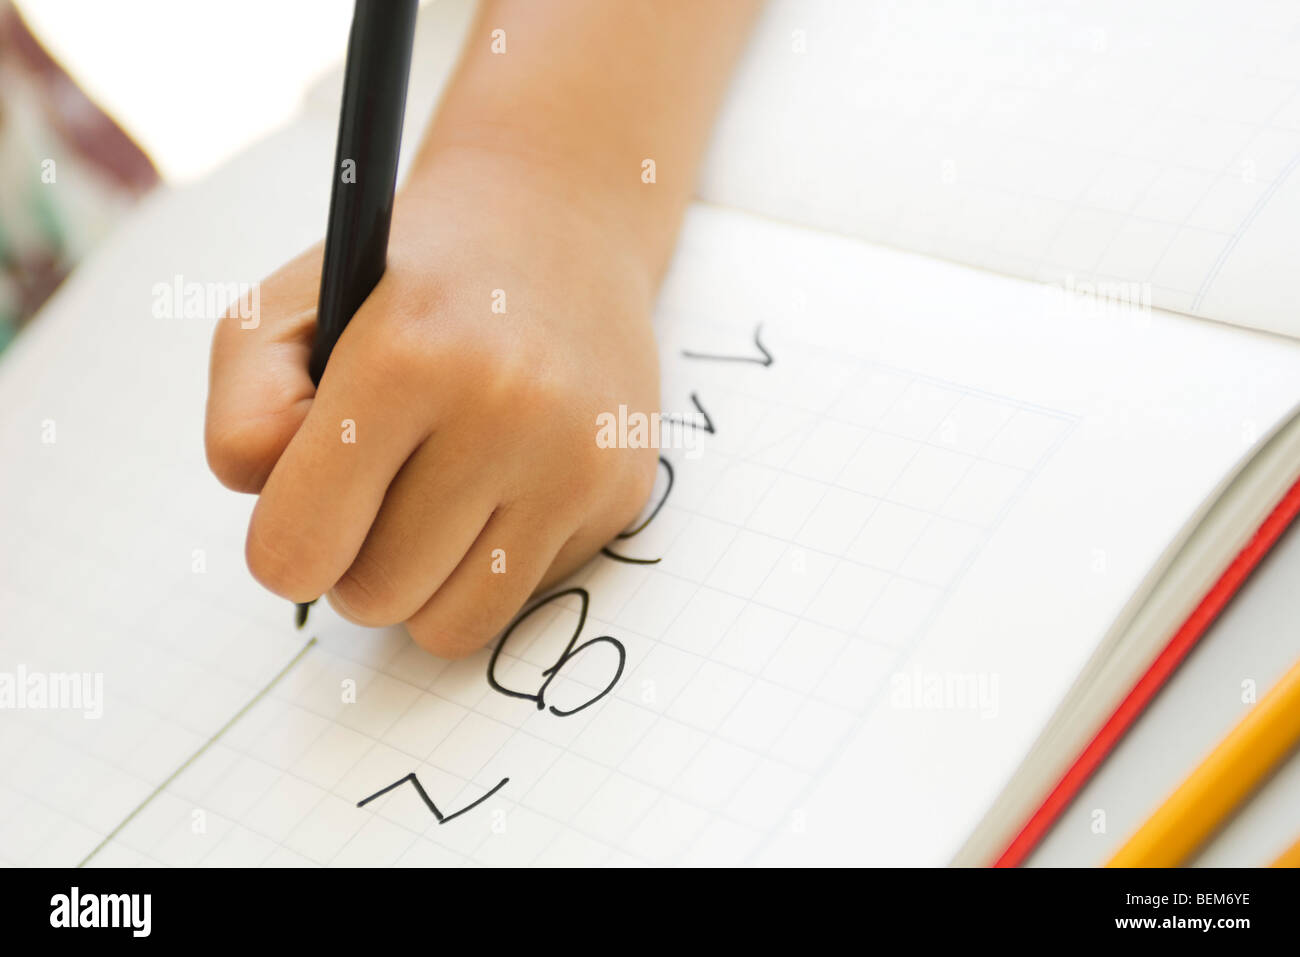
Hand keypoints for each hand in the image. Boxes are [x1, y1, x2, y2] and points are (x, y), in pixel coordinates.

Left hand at [205, 147, 659, 656]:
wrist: (556, 230)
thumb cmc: (403, 286)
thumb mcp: (279, 313)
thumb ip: (242, 420)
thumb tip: (282, 540)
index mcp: (406, 358)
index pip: (297, 548)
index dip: (281, 544)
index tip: (301, 510)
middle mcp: (508, 411)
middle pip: (373, 596)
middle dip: (354, 560)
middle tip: (372, 491)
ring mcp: (577, 458)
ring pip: (449, 627)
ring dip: (420, 582)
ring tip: (427, 502)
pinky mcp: (622, 492)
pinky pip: (517, 602)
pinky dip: (488, 567)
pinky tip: (498, 488)